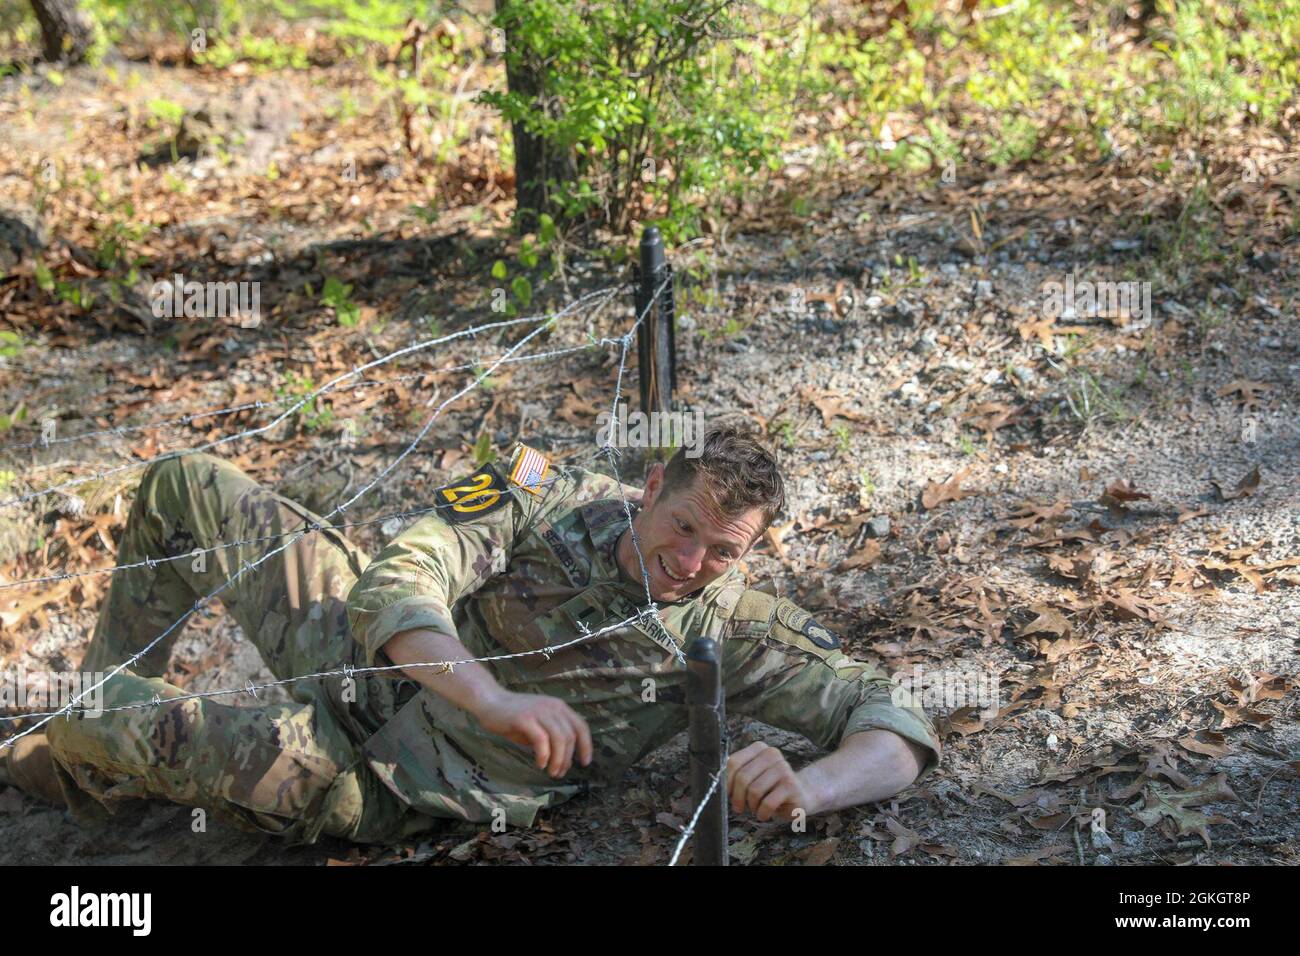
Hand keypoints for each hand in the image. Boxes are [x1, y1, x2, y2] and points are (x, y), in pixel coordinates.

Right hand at [472, 690, 592, 779]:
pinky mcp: (524, 718)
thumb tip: (565, 761)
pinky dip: (544, 755)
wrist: (490, 702)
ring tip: (551, 772)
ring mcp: (539, 711)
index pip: (581, 726)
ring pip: (559, 739)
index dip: (586, 745)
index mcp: (559, 707)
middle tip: (559, 773)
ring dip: (558, 760)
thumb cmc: (514, 717)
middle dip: (567, 759)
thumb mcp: (539, 725)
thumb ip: (552, 738)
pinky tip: (540, 764)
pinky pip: (541, 739)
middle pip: (570, 736)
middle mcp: (552, 707)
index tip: (585, 762)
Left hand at [726, 741, 815, 821]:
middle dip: (737, 797)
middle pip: (742, 777)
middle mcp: (772, 754)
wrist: (801, 794)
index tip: (728, 794)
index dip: (727, 782)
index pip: (733, 762)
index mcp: (759, 748)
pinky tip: (764, 814)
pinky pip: (767, 803)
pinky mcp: (791, 785)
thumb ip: (737, 775)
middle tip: (739, 807)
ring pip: (754, 791)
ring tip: (756, 809)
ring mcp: (783, 768)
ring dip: (751, 806)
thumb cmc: (771, 788)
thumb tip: (719, 784)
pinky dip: (762, 813)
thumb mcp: (753, 777)